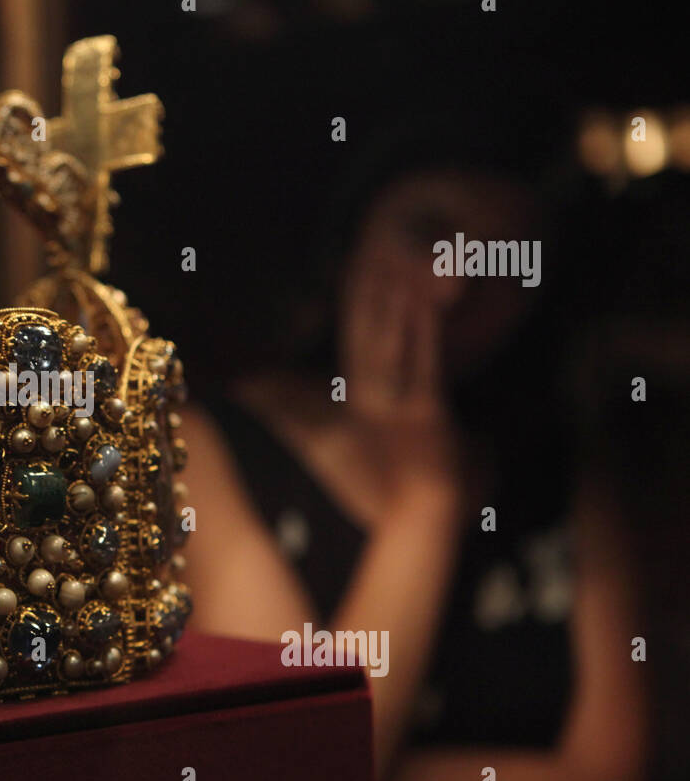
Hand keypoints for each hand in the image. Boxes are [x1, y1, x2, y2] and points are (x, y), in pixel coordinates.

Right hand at [341, 261, 461, 502]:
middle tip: (370, 263)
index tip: (354, 287)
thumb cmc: (403, 496)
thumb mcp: (383, 454)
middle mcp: (372, 404)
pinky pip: (423, 362)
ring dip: (394, 307)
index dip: (354, 319)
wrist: (419, 517)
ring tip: (398, 269)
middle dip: (367, 302)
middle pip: (364, 342)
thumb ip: (380, 425)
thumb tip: (379, 412)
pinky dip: (423, 331)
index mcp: (362, 411)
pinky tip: (427, 304)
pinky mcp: (425, 412)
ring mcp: (397, 406)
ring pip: (391, 346)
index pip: (354, 355)